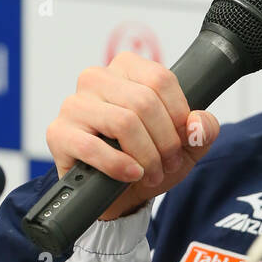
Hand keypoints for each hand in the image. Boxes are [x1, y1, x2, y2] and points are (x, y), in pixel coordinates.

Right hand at [45, 52, 219, 220]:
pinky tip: (130, 174)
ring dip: (145, 155)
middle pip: (144, 102)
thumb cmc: (148, 158)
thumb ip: (203, 130)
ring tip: (151, 173)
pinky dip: (118, 165)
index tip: (183, 141)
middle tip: (168, 164)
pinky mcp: (59, 132)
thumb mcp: (187, 145)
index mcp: (127, 67)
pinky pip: (91, 146)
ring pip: (122, 122)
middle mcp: (96, 78)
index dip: (179, 116)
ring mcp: (74, 104)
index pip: (161, 80)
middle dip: (164, 141)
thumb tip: (197, 124)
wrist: (119, 193)